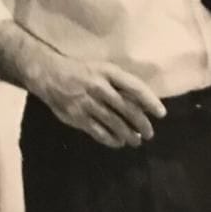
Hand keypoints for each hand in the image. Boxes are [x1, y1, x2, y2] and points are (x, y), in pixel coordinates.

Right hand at [29, 54, 166, 147]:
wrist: (48, 73)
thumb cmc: (80, 71)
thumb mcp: (101, 69)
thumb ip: (118, 83)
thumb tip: (141, 101)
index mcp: (108, 72)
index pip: (135, 88)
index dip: (151, 102)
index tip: (161, 114)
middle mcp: (100, 87)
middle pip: (128, 109)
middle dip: (142, 124)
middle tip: (149, 133)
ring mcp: (88, 103)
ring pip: (115, 124)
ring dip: (129, 135)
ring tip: (136, 141)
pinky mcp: (78, 116)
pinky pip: (99, 132)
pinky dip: (111, 140)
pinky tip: (118, 142)